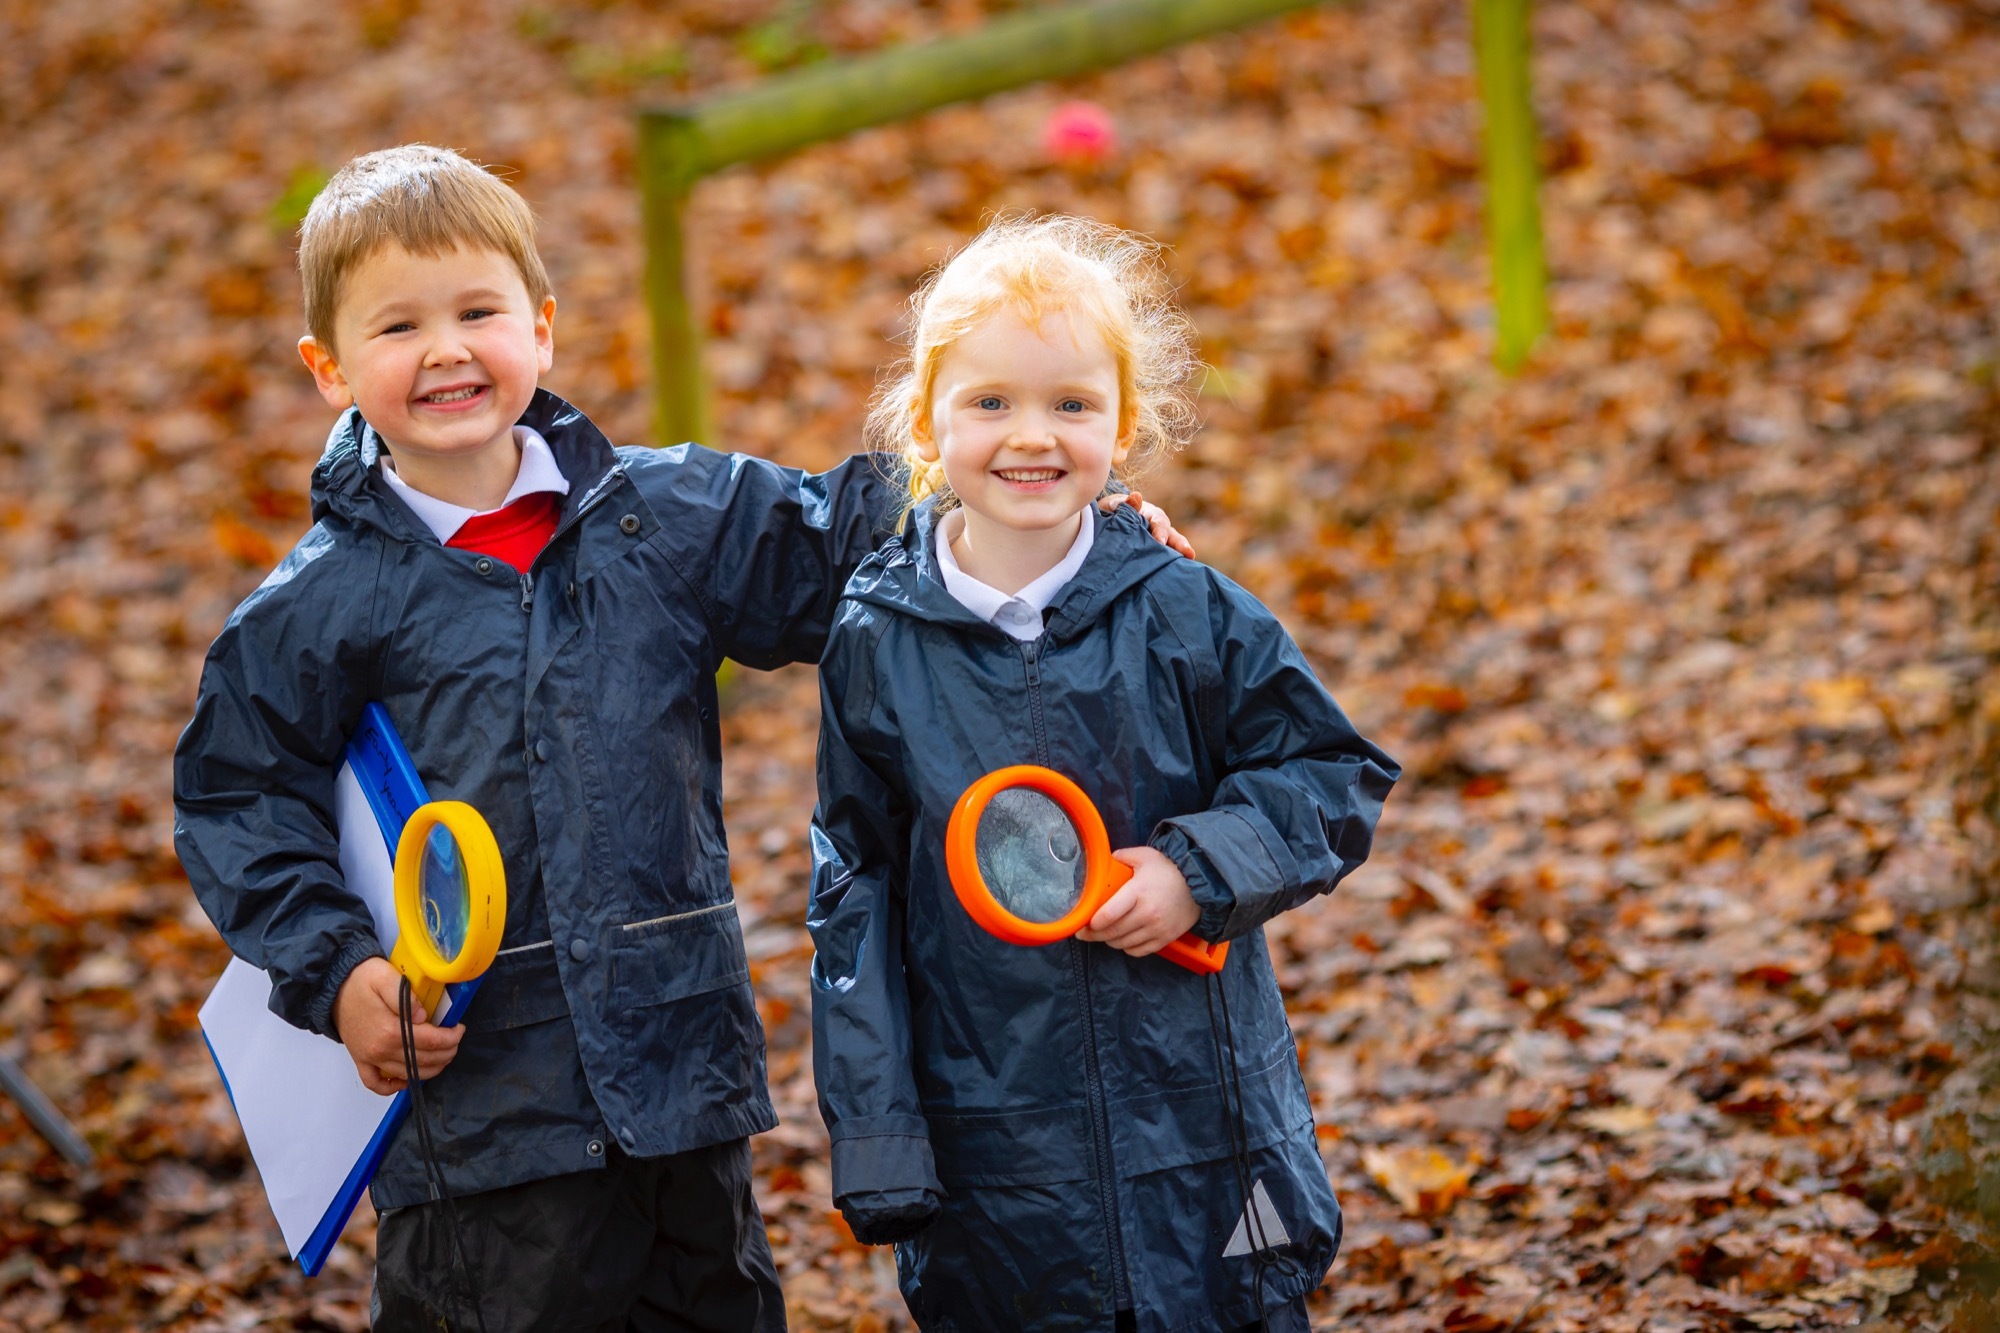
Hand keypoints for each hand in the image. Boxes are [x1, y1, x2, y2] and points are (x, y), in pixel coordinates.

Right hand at [334, 955, 464, 1094]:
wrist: (333, 987)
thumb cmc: (361, 979)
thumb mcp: (385, 976)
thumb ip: (406, 996)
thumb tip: (422, 1016)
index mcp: (389, 1030)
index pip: (430, 1041)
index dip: (451, 1038)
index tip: (459, 1029)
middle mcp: (379, 1050)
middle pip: (422, 1061)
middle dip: (446, 1053)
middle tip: (455, 1041)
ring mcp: (369, 1058)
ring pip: (407, 1075)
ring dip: (430, 1070)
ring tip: (443, 1056)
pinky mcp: (360, 1061)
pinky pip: (376, 1084)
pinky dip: (393, 1087)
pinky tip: (408, 1078)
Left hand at [1075, 846, 1201, 956]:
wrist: (1201, 883)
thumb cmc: (1170, 869)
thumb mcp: (1145, 856)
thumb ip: (1122, 857)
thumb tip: (1105, 860)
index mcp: (1139, 892)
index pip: (1110, 914)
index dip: (1093, 923)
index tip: (1083, 922)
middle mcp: (1147, 914)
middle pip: (1112, 933)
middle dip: (1094, 935)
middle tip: (1083, 933)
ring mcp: (1157, 929)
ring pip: (1123, 944)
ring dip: (1109, 941)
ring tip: (1103, 934)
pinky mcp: (1165, 939)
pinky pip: (1138, 951)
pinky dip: (1127, 948)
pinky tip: (1122, 939)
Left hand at [1097, 491, 1195, 559]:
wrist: (1109, 519)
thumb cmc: (1114, 511)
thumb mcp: (1116, 505)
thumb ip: (1125, 504)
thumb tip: (1136, 496)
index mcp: (1151, 515)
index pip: (1159, 522)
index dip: (1160, 532)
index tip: (1160, 542)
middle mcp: (1159, 528)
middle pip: (1172, 535)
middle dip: (1180, 545)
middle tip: (1189, 553)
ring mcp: (1159, 541)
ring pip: (1171, 548)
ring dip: (1178, 557)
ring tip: (1188, 566)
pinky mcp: (1155, 553)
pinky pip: (1163, 559)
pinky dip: (1168, 566)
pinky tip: (1172, 577)